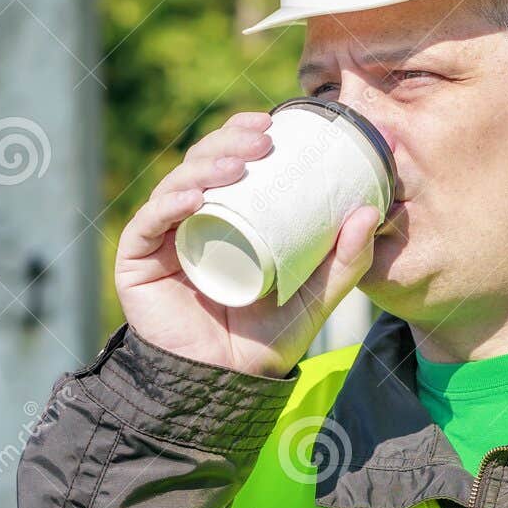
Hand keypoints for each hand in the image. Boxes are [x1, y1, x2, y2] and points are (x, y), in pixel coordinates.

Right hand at [114, 111, 381, 376]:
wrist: (223, 386)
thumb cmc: (265, 342)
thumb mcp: (315, 297)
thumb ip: (345, 260)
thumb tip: (369, 210)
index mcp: (228, 219)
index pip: (231, 163)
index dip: (244, 135)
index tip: (272, 122)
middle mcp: (192, 221)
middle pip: (202, 165)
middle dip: (228, 141)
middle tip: (262, 138)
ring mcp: (163, 239)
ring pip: (176, 184)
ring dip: (204, 165)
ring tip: (236, 164)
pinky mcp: (137, 260)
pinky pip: (149, 223)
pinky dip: (170, 204)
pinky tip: (195, 197)